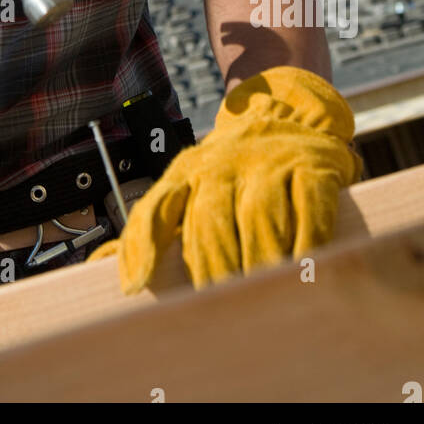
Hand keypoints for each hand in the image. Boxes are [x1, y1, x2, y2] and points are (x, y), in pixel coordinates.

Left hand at [86, 66, 362, 290]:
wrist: (287, 111)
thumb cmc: (232, 166)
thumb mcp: (188, 184)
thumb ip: (154, 225)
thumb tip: (111, 270)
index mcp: (187, 172)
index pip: (157, 210)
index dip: (143, 247)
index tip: (135, 287)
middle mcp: (223, 165)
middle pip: (211, 225)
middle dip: (214, 273)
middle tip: (219, 312)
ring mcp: (268, 163)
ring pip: (259, 218)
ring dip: (260, 263)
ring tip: (260, 299)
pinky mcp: (312, 165)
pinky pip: (309, 207)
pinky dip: (308, 241)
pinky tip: (305, 268)